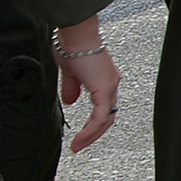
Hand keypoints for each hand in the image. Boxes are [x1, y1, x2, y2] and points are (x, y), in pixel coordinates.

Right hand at [58, 29, 121, 151]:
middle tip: (79, 145)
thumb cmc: (72, 45)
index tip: (81, 135)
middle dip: (93, 134)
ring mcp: (109, 86)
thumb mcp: (70, 72)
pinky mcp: (104, 88)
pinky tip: (79, 139)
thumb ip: (71, 87)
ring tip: (77, 146)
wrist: (76, 34)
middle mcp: (110, 83)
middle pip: (107, 117)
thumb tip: (70, 101)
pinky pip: (100, 116)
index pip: (103, 108)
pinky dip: (90, 130)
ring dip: (91, 136)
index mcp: (104, 80)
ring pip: (106, 119)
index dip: (93, 124)